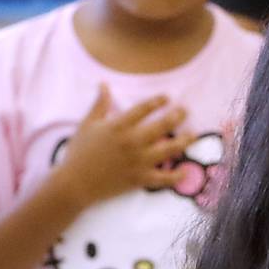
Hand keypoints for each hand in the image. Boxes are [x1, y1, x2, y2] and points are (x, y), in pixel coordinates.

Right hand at [52, 85, 193, 208]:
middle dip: (177, 116)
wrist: (75, 183)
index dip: (158, 101)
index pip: (143, 109)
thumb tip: (104, 84)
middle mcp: (132, 142)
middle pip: (162, 125)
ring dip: (184, 141)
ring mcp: (139, 161)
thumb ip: (99, 105)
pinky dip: (176, 176)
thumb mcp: (87, 125)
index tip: (167, 98)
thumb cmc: (79, 152)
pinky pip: (164, 178)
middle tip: (185, 111)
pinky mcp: (141, 179)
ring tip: (193, 135)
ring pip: (169, 149)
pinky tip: (186, 171)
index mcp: (118, 126)